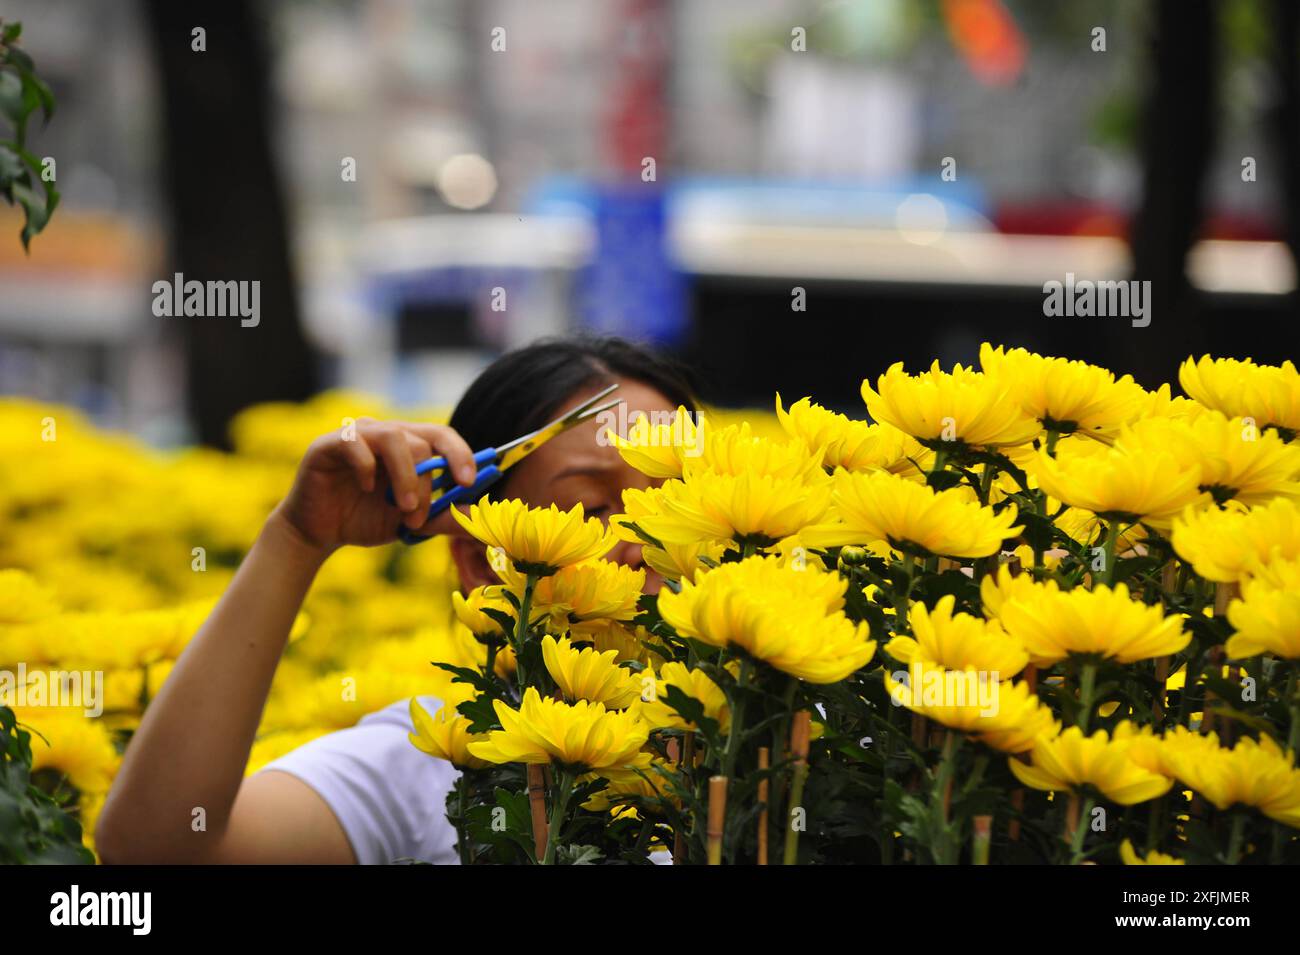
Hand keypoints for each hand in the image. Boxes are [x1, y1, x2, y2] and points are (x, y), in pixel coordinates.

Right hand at [271, 418, 477, 553]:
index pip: (442, 436)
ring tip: (401, 508)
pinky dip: (367, 468)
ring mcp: (357, 434)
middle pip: (422, 442)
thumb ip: (443, 517)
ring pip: (394, 438)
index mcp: (408, 445)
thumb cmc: (366, 520)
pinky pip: (355, 443)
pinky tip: (365, 489)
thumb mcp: (412, 523)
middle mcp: (385, 432)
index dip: (460, 454)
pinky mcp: (329, 443)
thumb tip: (479, 518)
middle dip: (427, 484)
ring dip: (405, 477)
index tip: (469, 482)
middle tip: (419, 516)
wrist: (319, 533)